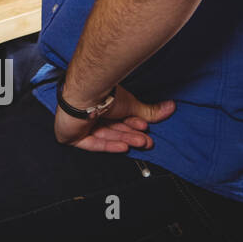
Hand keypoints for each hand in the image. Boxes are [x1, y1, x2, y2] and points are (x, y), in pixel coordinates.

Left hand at [53, 84, 175, 152]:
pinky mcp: (71, 136)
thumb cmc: (104, 94)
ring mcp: (79, 125)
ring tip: (141, 142)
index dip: (133, 125)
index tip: (146, 129)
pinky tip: (124, 147)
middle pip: (112, 129)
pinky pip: (92, 144)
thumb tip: (171, 107)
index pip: (118, 119)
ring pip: (105, 136)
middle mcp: (89, 114)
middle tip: (147, 141)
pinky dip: (108, 145)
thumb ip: (149, 111)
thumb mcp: (131, 105)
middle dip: (131, 135)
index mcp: (100, 105)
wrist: (86, 94)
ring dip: (125, 139)